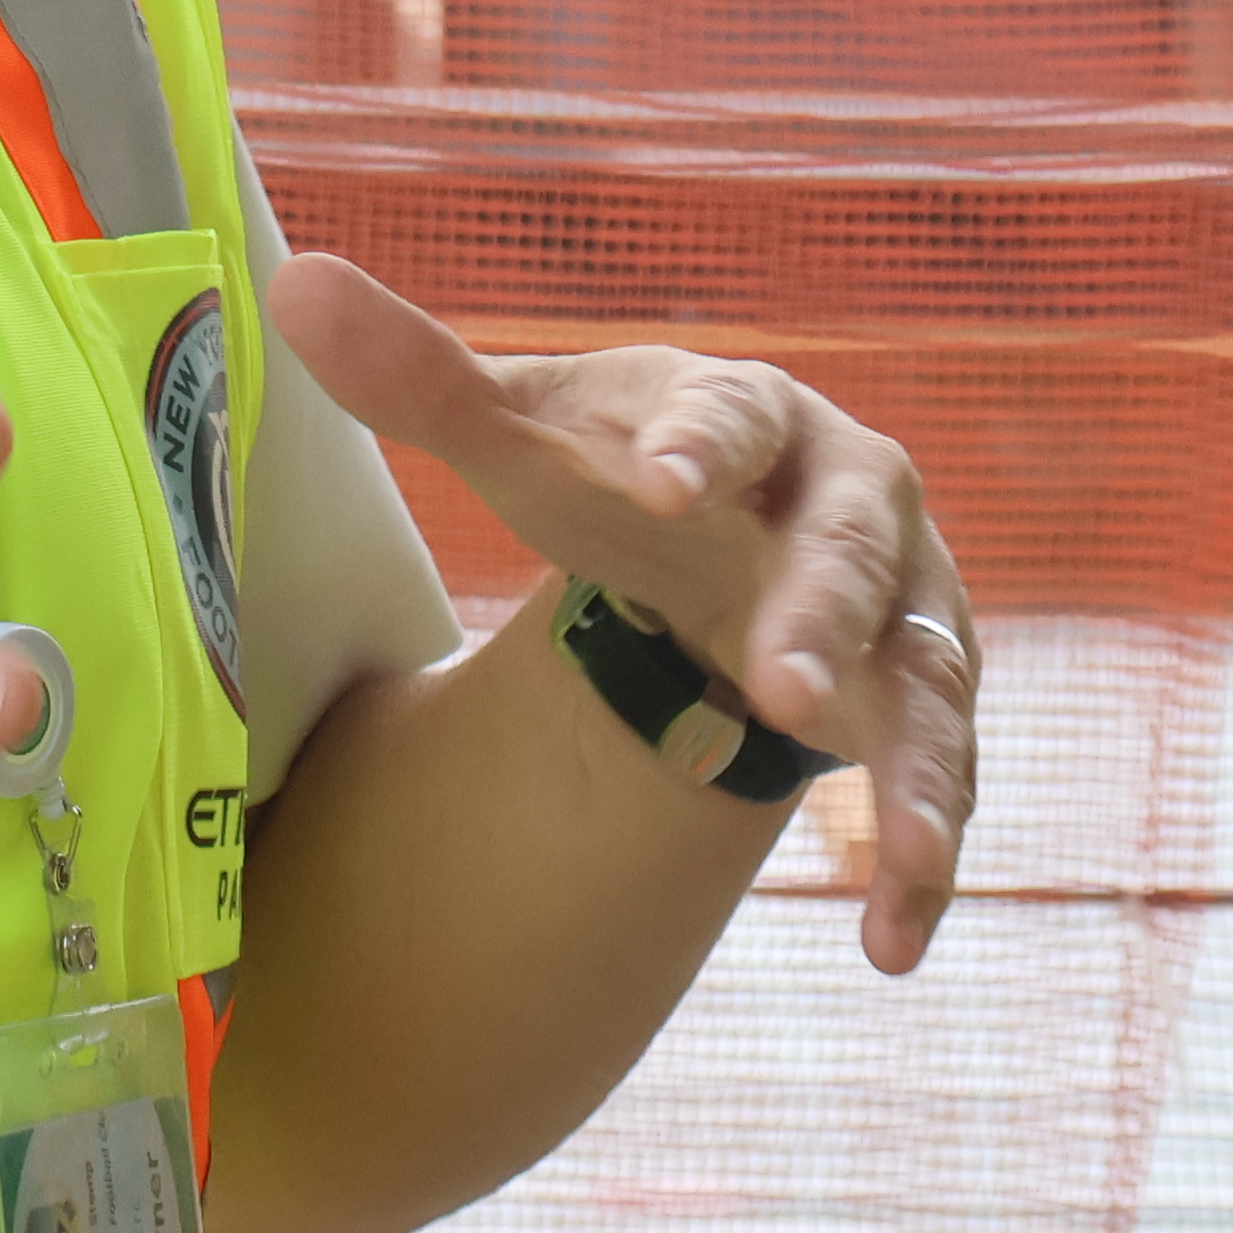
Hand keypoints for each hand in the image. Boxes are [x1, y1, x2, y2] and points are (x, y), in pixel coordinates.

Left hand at [263, 258, 974, 974]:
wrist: (728, 541)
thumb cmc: (625, 473)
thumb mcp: (527, 433)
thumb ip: (421, 375)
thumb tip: (295, 288)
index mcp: (754, 415)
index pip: (731, 417)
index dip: (700, 447)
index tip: (657, 483)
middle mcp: (852, 506)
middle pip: (847, 551)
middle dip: (823, 613)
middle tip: (781, 684)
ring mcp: (901, 612)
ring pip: (926, 680)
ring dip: (918, 758)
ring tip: (909, 843)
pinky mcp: (915, 707)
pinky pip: (937, 782)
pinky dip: (925, 859)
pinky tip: (895, 944)